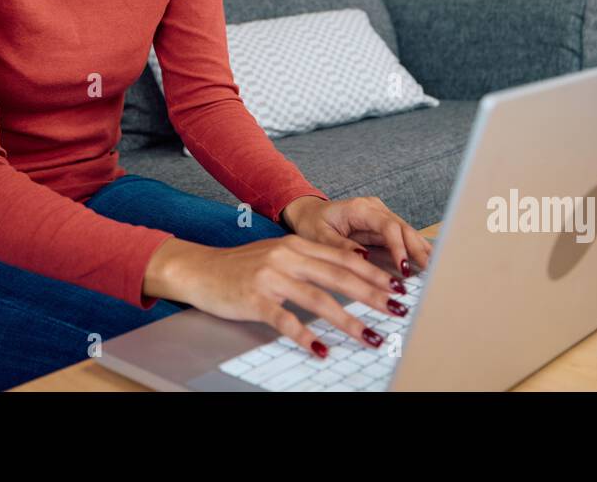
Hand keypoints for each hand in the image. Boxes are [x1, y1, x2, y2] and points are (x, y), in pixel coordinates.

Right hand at [142, 235, 409, 358]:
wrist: (199, 269)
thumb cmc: (240, 267)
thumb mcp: (276, 256)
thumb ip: (306, 262)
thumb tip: (345, 278)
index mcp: (296, 245)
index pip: (343, 258)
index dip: (373, 273)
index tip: (397, 286)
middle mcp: (287, 257)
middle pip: (338, 276)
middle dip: (372, 294)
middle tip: (397, 310)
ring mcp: (270, 277)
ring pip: (318, 299)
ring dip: (348, 321)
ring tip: (370, 337)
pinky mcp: (254, 298)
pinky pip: (285, 320)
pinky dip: (305, 336)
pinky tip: (321, 349)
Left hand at [281, 194, 434, 278]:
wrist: (309, 213)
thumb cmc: (312, 223)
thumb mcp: (318, 236)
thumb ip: (340, 246)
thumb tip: (363, 257)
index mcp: (359, 208)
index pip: (387, 226)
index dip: (399, 247)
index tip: (404, 268)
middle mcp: (374, 208)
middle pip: (402, 228)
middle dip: (417, 250)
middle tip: (431, 270)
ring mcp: (380, 215)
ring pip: (406, 231)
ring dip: (420, 249)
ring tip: (436, 267)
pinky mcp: (382, 225)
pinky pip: (401, 236)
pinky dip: (414, 248)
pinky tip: (428, 260)